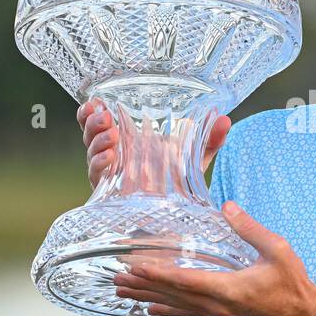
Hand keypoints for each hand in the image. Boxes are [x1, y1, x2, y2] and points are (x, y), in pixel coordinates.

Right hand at [77, 99, 230, 189]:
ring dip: (98, 141)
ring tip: (111, 134)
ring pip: (92, 153)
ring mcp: (110, 173)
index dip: (90, 111)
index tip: (95, 101)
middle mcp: (113, 154)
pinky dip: (101, 165)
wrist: (177, 214)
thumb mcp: (195, 155)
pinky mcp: (110, 193)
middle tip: (106, 116)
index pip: (99, 121)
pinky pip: (98, 177)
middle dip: (93, 123)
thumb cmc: (178, 178)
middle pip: (90, 134)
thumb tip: (225, 119)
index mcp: (126, 139)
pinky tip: (110, 158)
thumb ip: (209, 138)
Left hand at [113, 200, 315, 315]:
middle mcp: (216, 305)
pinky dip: (165, 307)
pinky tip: (149, 307)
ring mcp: (216, 312)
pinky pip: (185, 311)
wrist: (302, 315)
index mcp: (227, 289)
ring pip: (175, 304)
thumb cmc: (291, 283)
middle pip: (172, 295)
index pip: (185, 281)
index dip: (158, 273)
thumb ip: (250, 228)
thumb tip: (227, 207)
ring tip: (122, 291)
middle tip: (116, 278)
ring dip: (147, 296)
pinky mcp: (219, 314)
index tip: (135, 267)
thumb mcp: (277, 249)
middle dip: (143, 285)